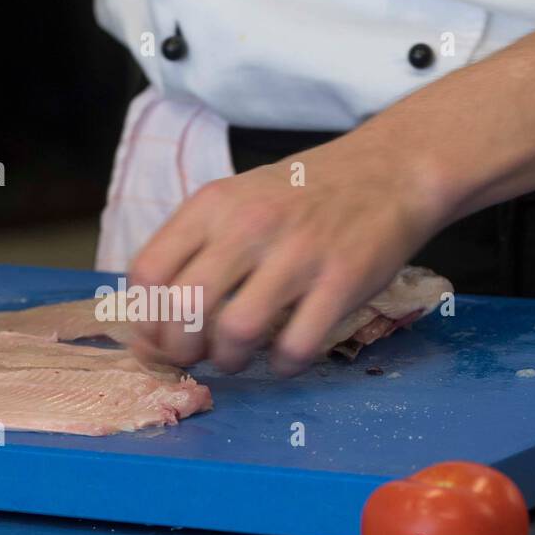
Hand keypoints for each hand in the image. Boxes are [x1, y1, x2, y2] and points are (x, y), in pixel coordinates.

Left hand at [128, 143, 447, 374]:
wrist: (388, 169)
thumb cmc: (302, 196)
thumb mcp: (236, 202)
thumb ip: (194, 254)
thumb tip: (153, 331)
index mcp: (213, 205)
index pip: (148, 272)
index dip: (146, 319)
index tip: (162, 335)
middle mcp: (249, 225)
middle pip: (185, 308)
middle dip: (181, 349)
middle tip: (197, 354)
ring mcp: (298, 253)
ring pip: (237, 331)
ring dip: (229, 360)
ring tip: (238, 356)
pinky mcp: (342, 280)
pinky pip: (296, 346)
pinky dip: (283, 364)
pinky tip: (284, 356)